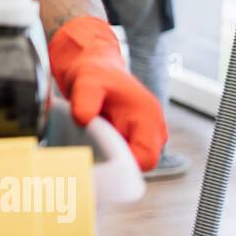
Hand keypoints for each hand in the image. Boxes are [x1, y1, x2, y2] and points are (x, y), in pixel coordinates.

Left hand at [49, 16, 166, 171]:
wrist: (95, 69)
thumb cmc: (95, 74)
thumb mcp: (86, 81)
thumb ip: (85, 99)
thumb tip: (82, 119)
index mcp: (148, 117)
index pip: (146, 159)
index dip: (123, 165)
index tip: (97, 159)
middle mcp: (152, 130)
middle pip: (137, 166)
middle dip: (112, 164)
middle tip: (86, 152)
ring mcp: (143, 137)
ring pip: (128, 164)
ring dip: (107, 159)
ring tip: (87, 143)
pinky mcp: (132, 141)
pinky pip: (121, 158)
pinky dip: (105, 156)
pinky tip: (89, 145)